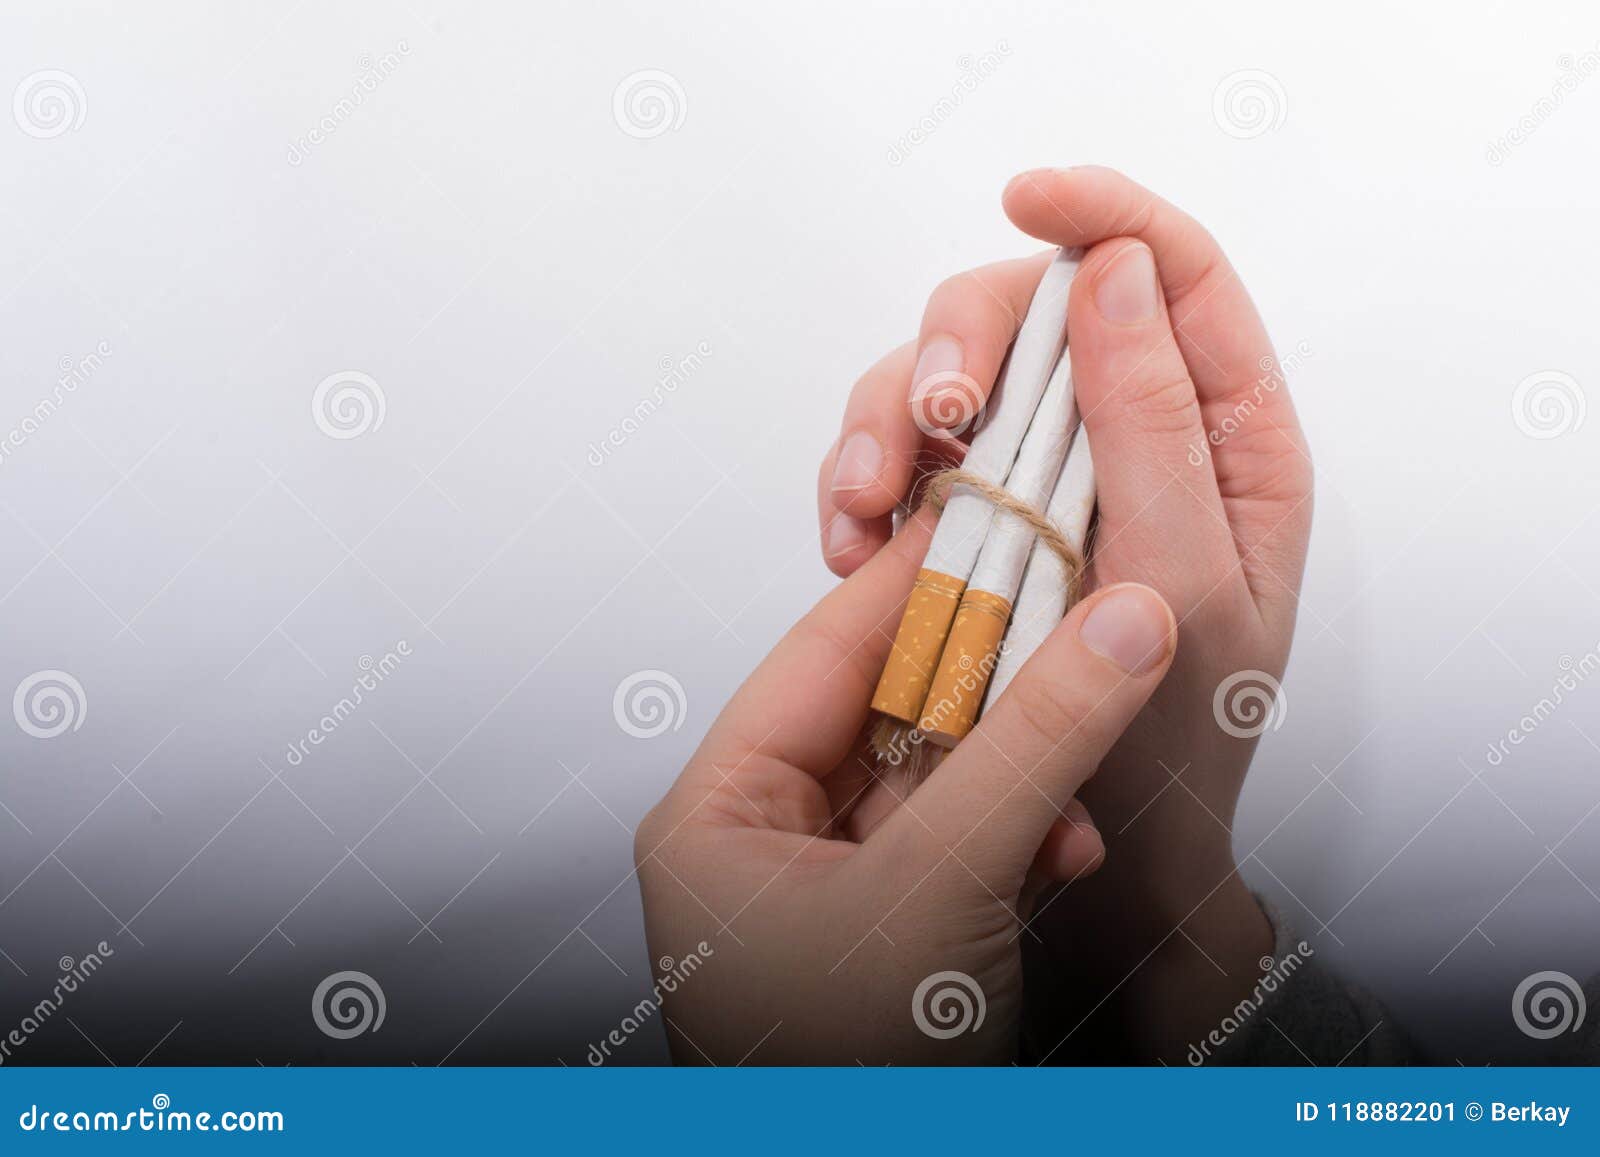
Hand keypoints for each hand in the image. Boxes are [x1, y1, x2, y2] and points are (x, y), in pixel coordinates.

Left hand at [635, 506, 1176, 1063]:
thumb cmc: (852, 1081)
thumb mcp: (943, 889)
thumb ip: (1035, 745)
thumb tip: (1123, 623)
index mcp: (717, 818)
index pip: (820, 656)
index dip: (918, 587)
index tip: (1002, 526)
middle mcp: (761, 846)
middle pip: (883, 713)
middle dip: (985, 688)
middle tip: (1071, 627)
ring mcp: (828, 895)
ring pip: (934, 778)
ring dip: (1016, 773)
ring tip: (1072, 783)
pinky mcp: (892, 936)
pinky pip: (959, 844)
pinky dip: (1018, 836)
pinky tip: (1062, 850)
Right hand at [816, 167, 1312, 1060]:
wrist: (1103, 859)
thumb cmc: (1171, 741)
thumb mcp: (1188, 582)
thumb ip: (1158, 424)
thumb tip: (1114, 269)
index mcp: (1222, 439)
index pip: (1174, 273)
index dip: (1105, 210)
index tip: (1025, 191)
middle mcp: (1124, 441)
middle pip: (1034, 312)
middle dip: (960, 341)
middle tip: (928, 420)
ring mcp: (1038, 481)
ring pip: (945, 380)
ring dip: (884, 422)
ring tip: (857, 510)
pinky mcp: (966, 524)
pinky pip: (899, 459)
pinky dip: (858, 483)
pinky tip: (844, 543)